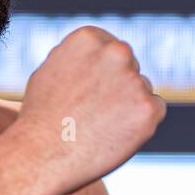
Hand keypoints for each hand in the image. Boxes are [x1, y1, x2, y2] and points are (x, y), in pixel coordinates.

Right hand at [18, 26, 165, 191]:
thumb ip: (78, 59)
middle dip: (118, 88)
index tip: (88, 94)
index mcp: (89, 38)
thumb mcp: (50, 72)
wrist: (41, 157)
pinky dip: (141, 125)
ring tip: (98, 129)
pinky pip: (155, 111)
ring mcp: (134, 80)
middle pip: (130, 67)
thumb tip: (96, 55)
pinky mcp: (148, 108)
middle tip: (93, 115)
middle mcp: (115, 52)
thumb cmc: (39, 119)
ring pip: (142, 90)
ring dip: (128, 107)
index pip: (111, 50)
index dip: (101, 75)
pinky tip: (114, 136)